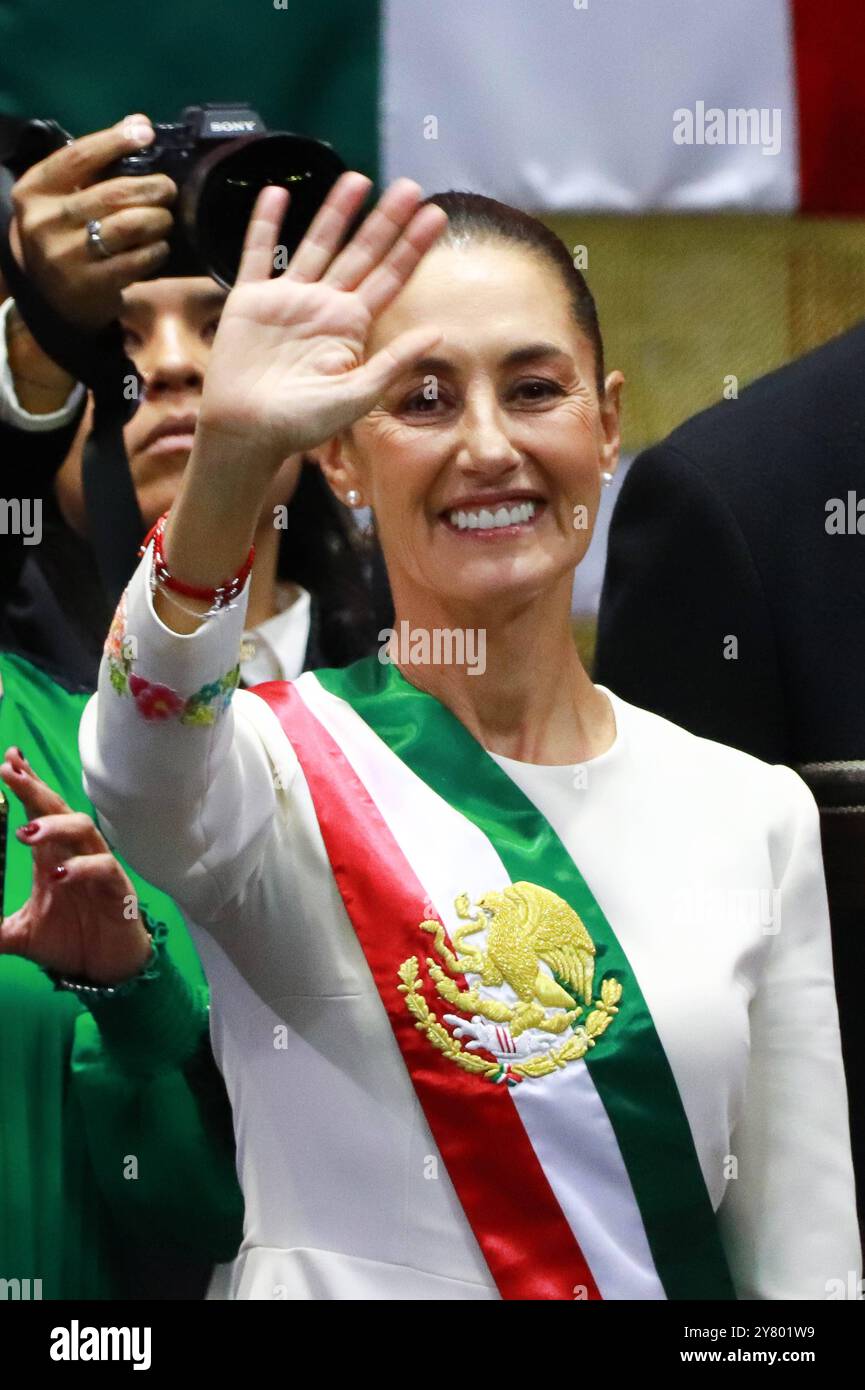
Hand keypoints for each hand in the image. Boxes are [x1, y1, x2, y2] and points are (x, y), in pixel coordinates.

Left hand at [0, 748, 151, 984]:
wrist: (104, 971)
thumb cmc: (67, 941)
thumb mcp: (19, 935)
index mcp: (52, 857)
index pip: (39, 812)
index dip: (27, 785)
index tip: (8, 760)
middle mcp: (75, 855)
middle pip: (58, 811)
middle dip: (35, 790)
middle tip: (10, 772)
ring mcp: (98, 869)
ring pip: (84, 830)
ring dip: (57, 826)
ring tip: (28, 832)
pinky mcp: (117, 890)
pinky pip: (104, 868)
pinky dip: (83, 868)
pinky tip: (60, 875)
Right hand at [9, 114, 175, 331]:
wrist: (51, 295)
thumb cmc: (63, 233)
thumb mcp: (64, 195)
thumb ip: (96, 161)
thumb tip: (139, 123)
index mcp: (35, 190)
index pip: (79, 156)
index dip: (116, 141)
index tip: (146, 133)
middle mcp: (45, 222)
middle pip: (112, 194)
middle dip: (151, 188)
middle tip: (167, 188)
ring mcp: (66, 257)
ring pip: (128, 226)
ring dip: (158, 219)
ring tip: (164, 218)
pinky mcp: (91, 285)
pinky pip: (137, 260)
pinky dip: (156, 250)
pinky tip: (158, 246)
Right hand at [196, 173, 448, 468]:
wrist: (246, 432)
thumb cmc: (301, 424)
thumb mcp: (357, 396)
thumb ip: (393, 361)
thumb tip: (437, 332)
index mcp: (350, 328)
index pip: (389, 279)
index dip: (412, 248)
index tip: (435, 216)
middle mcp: (323, 307)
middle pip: (361, 253)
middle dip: (385, 220)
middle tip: (409, 186)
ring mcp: (287, 300)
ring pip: (317, 244)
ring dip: (336, 212)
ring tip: (357, 178)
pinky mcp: (250, 299)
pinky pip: (257, 253)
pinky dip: (264, 224)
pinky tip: (274, 194)